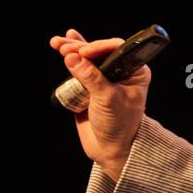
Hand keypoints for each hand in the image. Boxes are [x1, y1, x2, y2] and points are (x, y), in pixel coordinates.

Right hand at [48, 27, 149, 177]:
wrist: (110, 148)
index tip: (83, 52)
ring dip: (72, 50)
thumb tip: (72, 58)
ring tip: (57, 43)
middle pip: (99, 52)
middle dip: (80, 48)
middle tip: (64, 48)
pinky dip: (72, 58)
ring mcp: (104, 78)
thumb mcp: (107, 100)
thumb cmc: (118, 125)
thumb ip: (91, 78)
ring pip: (87, 58)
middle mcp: (121, 71)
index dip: (99, 47)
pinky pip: (80, 69)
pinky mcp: (90, 86)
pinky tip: (63, 45)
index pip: (117, 51)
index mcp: (135, 72)